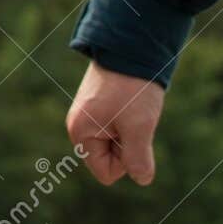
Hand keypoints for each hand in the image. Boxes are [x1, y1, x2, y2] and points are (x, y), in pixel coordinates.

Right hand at [66, 62, 165, 186]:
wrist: (134, 44)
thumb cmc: (133, 87)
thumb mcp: (139, 128)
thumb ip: (137, 159)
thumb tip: (142, 179)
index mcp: (80, 133)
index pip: (106, 173)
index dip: (125, 162)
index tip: (130, 133)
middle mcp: (80, 125)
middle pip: (111, 160)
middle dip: (129, 146)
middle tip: (133, 116)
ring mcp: (91, 115)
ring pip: (119, 144)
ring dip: (133, 132)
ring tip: (133, 107)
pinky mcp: (102, 105)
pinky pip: (121, 128)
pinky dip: (133, 121)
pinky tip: (133, 101)